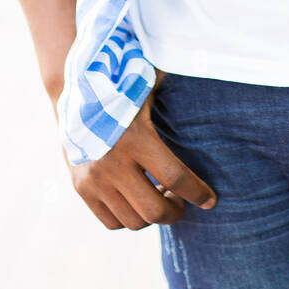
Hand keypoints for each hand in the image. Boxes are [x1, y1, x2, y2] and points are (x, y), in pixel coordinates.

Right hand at [63, 72, 215, 230]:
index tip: (211, 200)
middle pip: (154, 210)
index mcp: (135, 137)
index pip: (175, 177)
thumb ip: (177, 86)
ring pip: (134, 222)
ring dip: (153, 216)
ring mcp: (94, 180)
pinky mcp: (81, 189)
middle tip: (181, 200)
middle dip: (176, 211)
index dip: (197, 193)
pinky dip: (130, 218)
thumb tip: (213, 66)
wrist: (75, 94)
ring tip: (159, 196)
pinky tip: (138, 199)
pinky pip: (112, 222)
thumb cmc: (125, 88)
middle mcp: (112, 163)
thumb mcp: (150, 86)